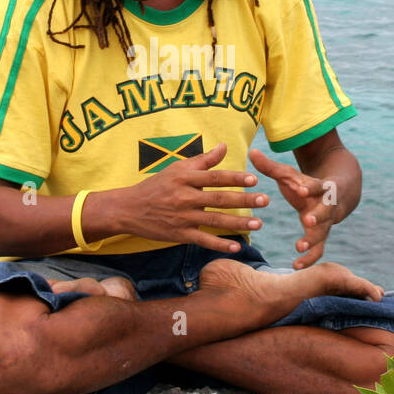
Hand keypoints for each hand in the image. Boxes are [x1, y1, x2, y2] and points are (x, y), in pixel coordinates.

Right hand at [115, 142, 269, 252]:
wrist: (129, 209)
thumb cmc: (156, 186)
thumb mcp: (177, 168)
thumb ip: (203, 159)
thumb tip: (225, 146)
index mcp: (185, 178)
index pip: (214, 177)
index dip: (235, 178)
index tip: (254, 179)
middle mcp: (185, 197)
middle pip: (219, 199)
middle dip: (244, 200)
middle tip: (264, 200)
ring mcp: (182, 217)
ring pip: (214, 220)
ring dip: (238, 223)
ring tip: (258, 223)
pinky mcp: (179, 234)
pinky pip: (203, 239)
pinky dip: (219, 244)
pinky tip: (236, 247)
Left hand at [248, 147, 337, 268]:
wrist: (337, 194)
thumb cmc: (306, 184)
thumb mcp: (291, 175)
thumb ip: (271, 167)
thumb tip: (251, 151)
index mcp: (320, 188)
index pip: (317, 186)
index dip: (309, 187)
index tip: (301, 188)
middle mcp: (326, 206)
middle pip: (326, 211)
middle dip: (318, 216)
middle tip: (308, 220)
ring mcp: (326, 223)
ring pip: (323, 234)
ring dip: (313, 242)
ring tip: (298, 248)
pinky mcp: (322, 237)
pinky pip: (318, 250)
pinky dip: (309, 259)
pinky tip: (295, 266)